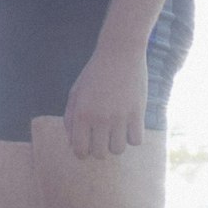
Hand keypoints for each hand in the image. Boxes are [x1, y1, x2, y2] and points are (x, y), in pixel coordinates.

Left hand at [62, 41, 147, 162]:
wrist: (120, 52)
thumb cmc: (94, 73)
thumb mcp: (75, 92)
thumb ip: (70, 119)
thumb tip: (73, 145)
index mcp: (81, 114)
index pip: (80, 150)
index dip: (83, 152)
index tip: (87, 144)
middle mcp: (99, 118)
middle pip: (100, 154)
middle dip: (99, 148)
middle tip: (102, 136)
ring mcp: (119, 117)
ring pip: (118, 150)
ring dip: (116, 143)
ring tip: (116, 130)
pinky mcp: (137, 113)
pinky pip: (136, 141)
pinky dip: (132, 137)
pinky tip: (129, 125)